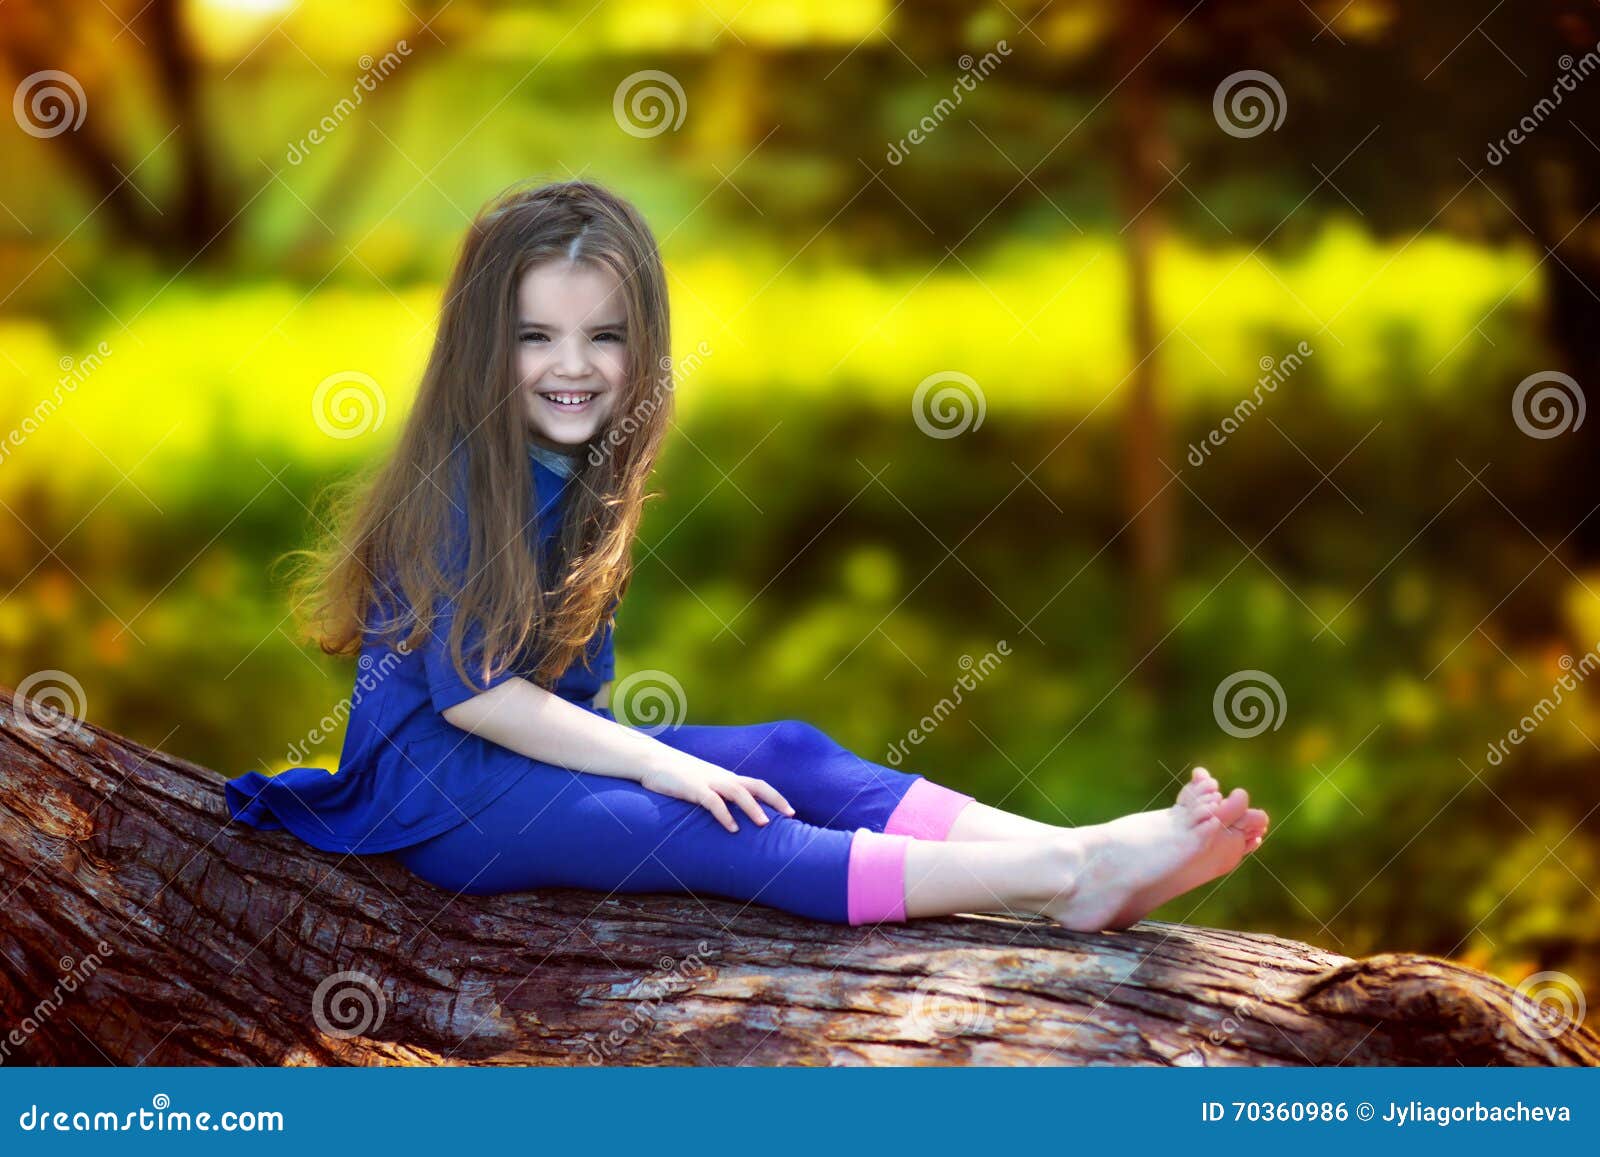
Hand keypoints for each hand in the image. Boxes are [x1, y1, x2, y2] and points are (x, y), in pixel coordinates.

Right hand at [638, 756, 795, 832]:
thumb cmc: (675, 776)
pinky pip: (713, 802)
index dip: (776, 797)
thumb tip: (726, 814)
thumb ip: (714, 796)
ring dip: (753, 808)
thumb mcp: (700, 784)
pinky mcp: (693, 788)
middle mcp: (721, 777)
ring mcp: (708, 781)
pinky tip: (732, 829)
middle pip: (756, 785)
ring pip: (738, 792)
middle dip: (775, 799)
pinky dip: (725, 815)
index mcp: (725, 777)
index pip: (757, 784)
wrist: (650, 761)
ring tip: (765, 824)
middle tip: (791, 815)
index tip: (791, 811)